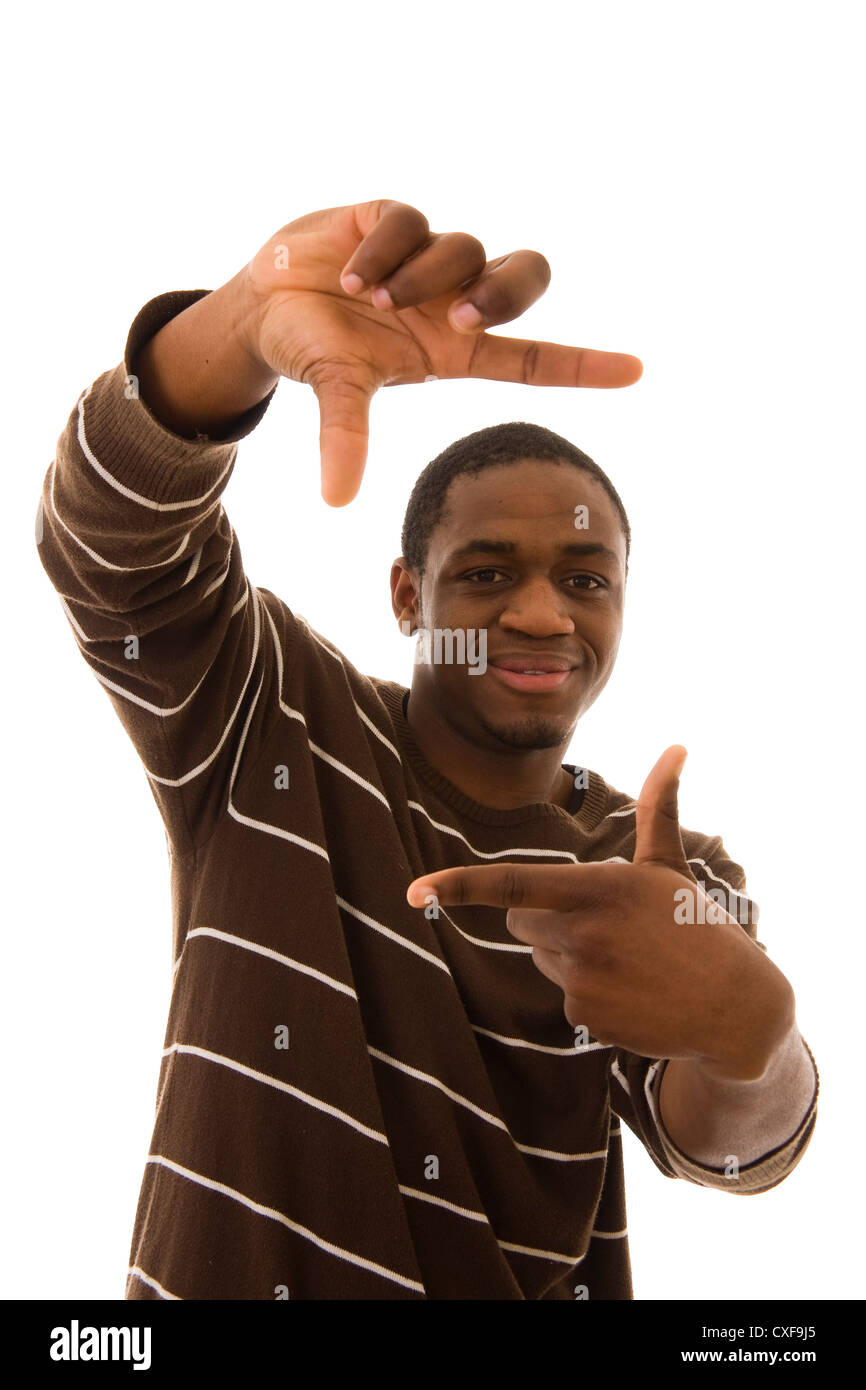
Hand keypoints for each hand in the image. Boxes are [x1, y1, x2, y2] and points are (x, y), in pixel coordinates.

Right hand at [239, 199, 642, 505]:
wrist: (264, 306)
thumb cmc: (315, 351)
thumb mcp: (336, 392)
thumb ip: (345, 438)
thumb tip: (335, 501)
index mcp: (455, 350)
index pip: (535, 358)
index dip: (585, 365)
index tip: (638, 371)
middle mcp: (452, 301)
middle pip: (525, 277)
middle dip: (503, 293)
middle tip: (458, 317)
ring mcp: (428, 258)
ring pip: (464, 249)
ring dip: (418, 279)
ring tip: (368, 301)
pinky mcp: (394, 218)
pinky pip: (410, 221)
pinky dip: (383, 251)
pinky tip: (351, 275)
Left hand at [406, 747, 792, 1078]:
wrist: (736, 1007)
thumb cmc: (696, 924)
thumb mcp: (670, 866)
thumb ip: (659, 807)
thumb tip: (677, 746)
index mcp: (597, 887)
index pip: (513, 885)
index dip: (459, 885)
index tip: (414, 891)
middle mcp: (583, 933)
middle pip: (521, 922)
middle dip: (546, 920)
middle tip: (606, 927)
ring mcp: (583, 979)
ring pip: (542, 960)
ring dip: (570, 959)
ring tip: (627, 961)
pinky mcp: (587, 1018)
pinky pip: (564, 1000)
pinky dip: (590, 997)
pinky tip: (631, 994)